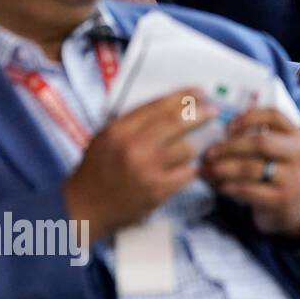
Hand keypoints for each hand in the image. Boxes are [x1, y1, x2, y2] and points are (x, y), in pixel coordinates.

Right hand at [62, 87, 217, 239]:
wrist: (87, 206)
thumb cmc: (96, 169)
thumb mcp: (105, 138)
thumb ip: (131, 124)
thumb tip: (167, 108)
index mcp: (118, 130)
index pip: (157, 107)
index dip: (182, 97)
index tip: (198, 92)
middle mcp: (134, 146)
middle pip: (176, 123)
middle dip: (199, 114)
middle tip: (212, 111)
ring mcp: (148, 169)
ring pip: (186, 149)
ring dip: (195, 146)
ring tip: (199, 144)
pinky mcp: (159, 190)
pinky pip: (187, 173)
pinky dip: (190, 169)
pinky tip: (189, 168)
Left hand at [201, 107, 299, 237]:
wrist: (291, 209)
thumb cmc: (272, 173)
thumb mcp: (272, 152)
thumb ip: (252, 137)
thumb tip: (214, 130)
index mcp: (295, 136)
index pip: (275, 116)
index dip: (248, 117)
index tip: (228, 125)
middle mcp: (298, 154)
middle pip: (260, 142)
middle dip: (229, 146)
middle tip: (209, 152)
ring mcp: (293, 177)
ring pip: (252, 168)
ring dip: (224, 168)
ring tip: (208, 169)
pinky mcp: (282, 199)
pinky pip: (249, 189)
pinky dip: (229, 186)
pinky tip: (219, 185)